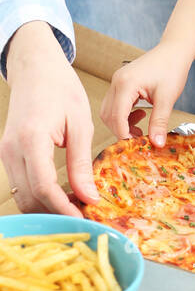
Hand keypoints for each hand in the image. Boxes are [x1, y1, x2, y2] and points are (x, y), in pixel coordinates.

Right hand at [1, 22, 98, 214]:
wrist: (36, 70)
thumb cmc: (62, 90)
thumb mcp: (80, 124)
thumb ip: (81, 163)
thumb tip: (90, 197)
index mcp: (31, 138)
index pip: (44, 186)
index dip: (64, 208)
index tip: (85, 220)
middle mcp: (12, 150)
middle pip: (29, 198)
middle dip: (56, 213)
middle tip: (86, 218)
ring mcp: (5, 153)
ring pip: (22, 196)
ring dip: (48, 207)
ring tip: (78, 207)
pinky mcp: (7, 155)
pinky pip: (21, 185)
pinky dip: (40, 196)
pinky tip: (64, 194)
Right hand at [100, 43, 192, 146]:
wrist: (174, 50)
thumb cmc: (173, 69)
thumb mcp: (167, 98)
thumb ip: (159, 122)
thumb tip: (156, 144)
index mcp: (126, 84)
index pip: (117, 116)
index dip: (124, 134)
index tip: (136, 145)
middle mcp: (116, 82)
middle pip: (108, 115)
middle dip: (121, 130)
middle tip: (139, 138)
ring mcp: (117, 81)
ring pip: (109, 111)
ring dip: (121, 123)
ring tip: (141, 127)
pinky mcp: (121, 82)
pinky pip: (114, 104)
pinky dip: (124, 115)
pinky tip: (140, 115)